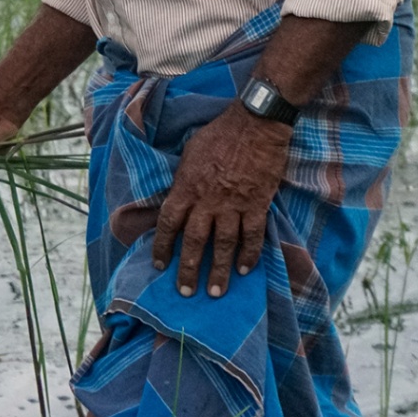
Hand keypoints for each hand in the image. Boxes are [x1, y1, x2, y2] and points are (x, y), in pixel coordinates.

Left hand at [150, 104, 291, 297]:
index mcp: (186, 187)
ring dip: (218, 271)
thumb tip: (178, 196)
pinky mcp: (257, 204)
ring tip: (215, 292)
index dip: (163, 246)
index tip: (160, 265)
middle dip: (188, 269)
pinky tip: (245, 270)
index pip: (169, 223)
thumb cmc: (219, 134)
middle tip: (186, 292)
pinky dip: (249, 254)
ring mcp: (233, 204)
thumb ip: (184, 179)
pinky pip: (253, 235)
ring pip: (223, 245)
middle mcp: (207, 200)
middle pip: (194, 241)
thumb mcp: (190, 152)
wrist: (254, 124)